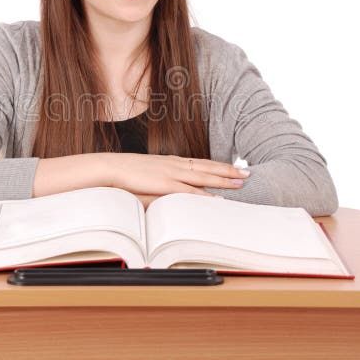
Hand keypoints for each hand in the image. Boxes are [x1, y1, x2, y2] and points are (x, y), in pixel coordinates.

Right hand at [107, 154, 249, 198]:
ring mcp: (172, 173)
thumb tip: (172, 186)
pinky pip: (191, 191)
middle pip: (208, 167)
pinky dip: (206, 195)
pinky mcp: (166, 183)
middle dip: (228, 170)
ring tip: (240, 182)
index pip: (201, 162)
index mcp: (172, 161)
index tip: (233, 167)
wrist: (112, 168)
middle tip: (247, 173)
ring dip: (224, 179)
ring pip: (204, 176)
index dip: (218, 165)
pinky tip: (218, 198)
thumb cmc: (127, 172)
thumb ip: (163, 179)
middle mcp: (176, 164)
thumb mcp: (149, 173)